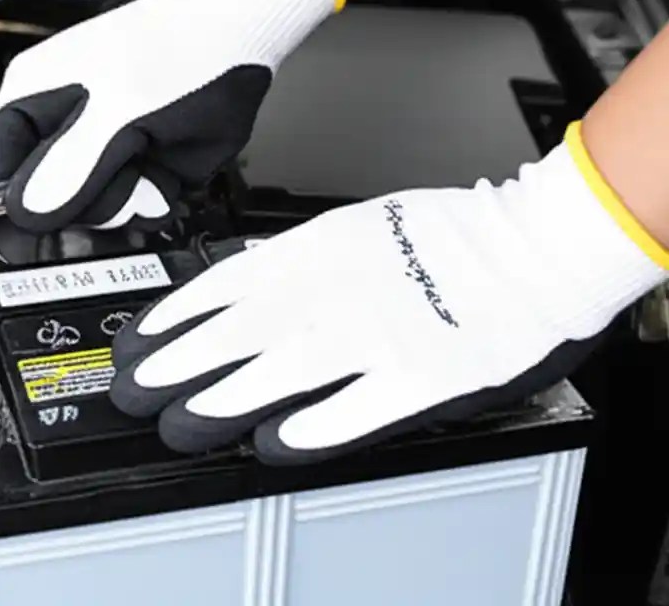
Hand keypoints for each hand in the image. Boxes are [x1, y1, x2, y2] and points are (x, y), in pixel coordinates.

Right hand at [0, 0, 344, 262]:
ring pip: (85, 216)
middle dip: (79, 210)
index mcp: (29, 102)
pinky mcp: (129, 172)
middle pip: (39, 206)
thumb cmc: (177, 55)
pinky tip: (158, 181)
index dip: (0, 218)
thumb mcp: (119, 113)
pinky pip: (124, 215)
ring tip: (146, 174)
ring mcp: (95, 155)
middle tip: (112, 192)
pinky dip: (145, 207)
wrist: (238, 46)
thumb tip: (26, 210)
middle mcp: (57, 132)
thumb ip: (72, 165)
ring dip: (120, 207)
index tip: (23, 250)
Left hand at [108, 121, 668, 463]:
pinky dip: (306, 430)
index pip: (223, 284)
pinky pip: (351, 411)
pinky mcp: (420, 378)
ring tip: (179, 423)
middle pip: (235, 333)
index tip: (139, 342)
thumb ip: (292, 258)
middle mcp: (335, 289)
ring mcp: (377, 335)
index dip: (172, 319)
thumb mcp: (352, 223)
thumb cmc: (448, 233)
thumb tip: (235, 287)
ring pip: (278, 374)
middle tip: (135, 393)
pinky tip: (268, 445)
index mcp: (317, 249)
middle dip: (175, 366)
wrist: (533, 243)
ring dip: (219, 401)